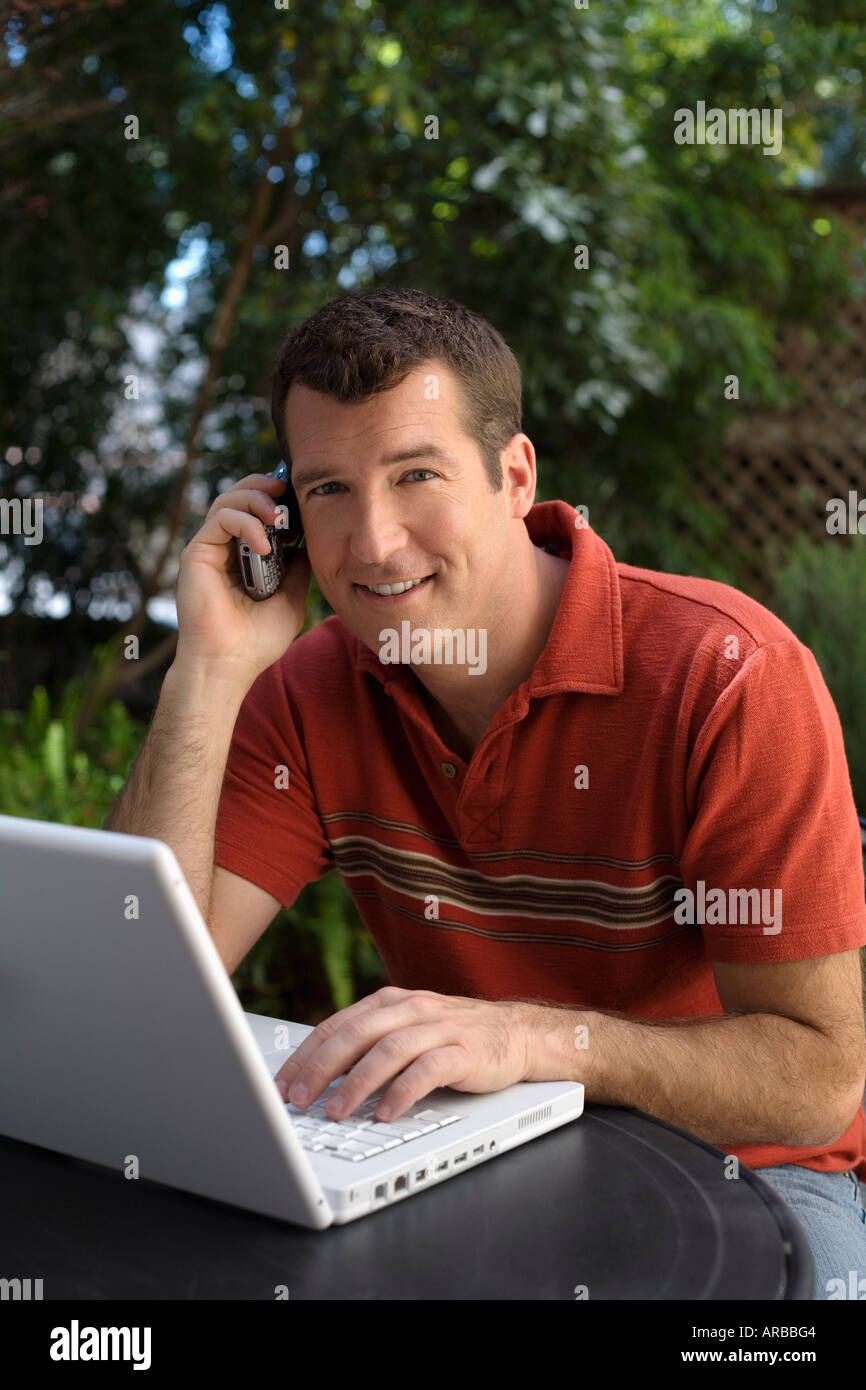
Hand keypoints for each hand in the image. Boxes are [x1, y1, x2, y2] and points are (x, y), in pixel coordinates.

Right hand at [174, 471, 310, 683]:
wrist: (230, 663)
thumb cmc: (257, 640)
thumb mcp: (291, 598)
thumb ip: (297, 568)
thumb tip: (309, 542)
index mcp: (243, 557)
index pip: (255, 512)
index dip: (274, 498)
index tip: (298, 497)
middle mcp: (223, 550)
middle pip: (238, 497)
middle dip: (264, 487)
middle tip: (286, 491)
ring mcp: (209, 550)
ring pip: (227, 501)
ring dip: (257, 500)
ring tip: (279, 517)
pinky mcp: (196, 553)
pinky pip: (220, 519)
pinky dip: (246, 523)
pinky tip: (265, 546)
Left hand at [273, 986, 532, 1122]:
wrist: (517, 1034)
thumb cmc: (454, 1038)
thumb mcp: (407, 1031)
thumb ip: (369, 1045)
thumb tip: (320, 1078)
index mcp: (389, 1002)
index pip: (337, 1026)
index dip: (306, 1056)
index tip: (281, 1085)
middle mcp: (411, 1009)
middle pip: (356, 1034)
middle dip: (321, 1068)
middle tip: (298, 1100)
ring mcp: (438, 1028)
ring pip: (388, 1051)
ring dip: (357, 1083)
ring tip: (336, 1112)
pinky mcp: (463, 1051)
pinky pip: (428, 1070)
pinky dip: (403, 1092)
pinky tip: (386, 1113)